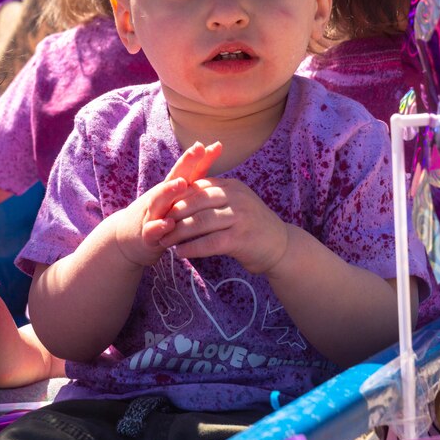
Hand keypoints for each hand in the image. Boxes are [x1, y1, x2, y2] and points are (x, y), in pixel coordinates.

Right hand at [111, 142, 221, 267]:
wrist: (126, 238)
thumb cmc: (162, 211)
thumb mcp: (179, 190)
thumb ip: (198, 170)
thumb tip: (218, 145)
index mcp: (170, 188)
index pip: (183, 169)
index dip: (193, 157)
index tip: (206, 144)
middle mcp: (160, 197)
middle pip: (172, 178)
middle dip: (185, 164)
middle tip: (197, 151)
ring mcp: (151, 214)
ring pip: (158, 200)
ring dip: (168, 191)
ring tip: (181, 184)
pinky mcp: (146, 235)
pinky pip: (151, 230)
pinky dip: (159, 227)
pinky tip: (169, 224)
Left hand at [160, 176, 290, 274]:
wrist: (282, 247)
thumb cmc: (253, 226)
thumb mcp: (236, 203)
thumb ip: (215, 197)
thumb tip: (182, 196)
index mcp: (232, 186)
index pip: (197, 187)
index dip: (176, 198)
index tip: (161, 209)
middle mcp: (236, 198)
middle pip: (195, 202)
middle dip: (173, 215)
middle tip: (157, 226)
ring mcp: (240, 217)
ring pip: (199, 222)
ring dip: (178, 233)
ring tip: (165, 241)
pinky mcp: (240, 239)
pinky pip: (209, 242)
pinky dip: (192, 248)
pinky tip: (180, 253)